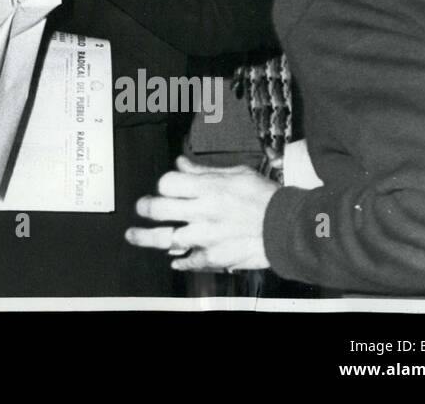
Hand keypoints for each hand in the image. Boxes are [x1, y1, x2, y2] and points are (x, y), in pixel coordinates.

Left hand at [125, 156, 276, 271]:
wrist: (290, 228)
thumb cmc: (266, 198)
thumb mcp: (236, 173)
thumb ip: (203, 171)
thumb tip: (180, 163)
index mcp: (208, 188)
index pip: (168, 182)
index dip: (162, 184)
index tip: (165, 187)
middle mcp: (203, 212)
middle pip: (159, 209)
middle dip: (145, 207)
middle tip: (142, 208)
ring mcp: (207, 236)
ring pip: (166, 238)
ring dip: (146, 238)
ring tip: (133, 235)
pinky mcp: (216, 256)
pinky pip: (190, 260)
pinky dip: (180, 260)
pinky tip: (173, 259)